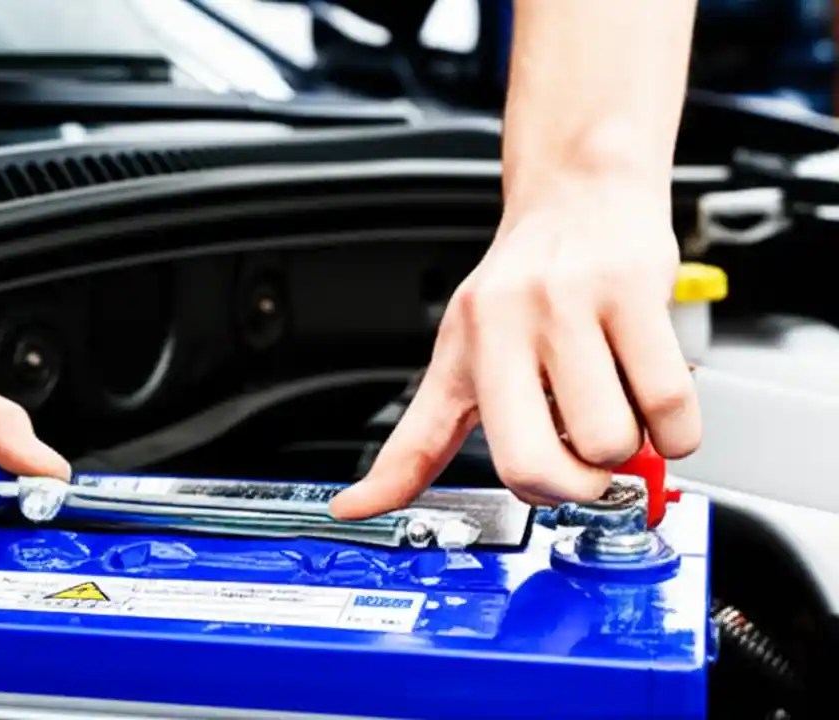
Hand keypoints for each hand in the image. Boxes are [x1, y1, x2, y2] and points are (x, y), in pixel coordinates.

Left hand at [331, 179, 699, 517]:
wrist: (584, 196)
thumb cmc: (529, 284)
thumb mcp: (466, 351)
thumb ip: (429, 434)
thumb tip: (366, 500)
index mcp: (462, 349)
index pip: (419, 438)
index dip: (387, 486)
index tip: (350, 511)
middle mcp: (506, 325)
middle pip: (530, 465)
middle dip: (570, 488)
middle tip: (583, 466)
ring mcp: (569, 305)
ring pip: (609, 442)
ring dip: (628, 446)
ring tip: (619, 405)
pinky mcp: (634, 292)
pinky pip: (668, 406)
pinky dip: (675, 430)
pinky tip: (656, 401)